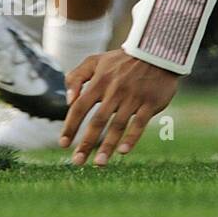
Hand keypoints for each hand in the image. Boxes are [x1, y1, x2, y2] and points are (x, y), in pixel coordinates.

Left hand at [60, 48, 179, 165]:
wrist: (154, 52)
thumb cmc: (120, 60)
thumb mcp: (94, 61)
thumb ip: (76, 77)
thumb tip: (68, 101)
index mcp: (98, 82)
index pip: (79, 107)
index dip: (70, 126)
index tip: (63, 144)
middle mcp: (114, 91)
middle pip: (97, 121)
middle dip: (86, 143)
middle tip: (77, 162)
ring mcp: (132, 98)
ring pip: (117, 126)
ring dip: (108, 146)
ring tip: (99, 163)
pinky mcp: (150, 104)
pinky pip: (139, 124)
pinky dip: (131, 138)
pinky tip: (123, 152)